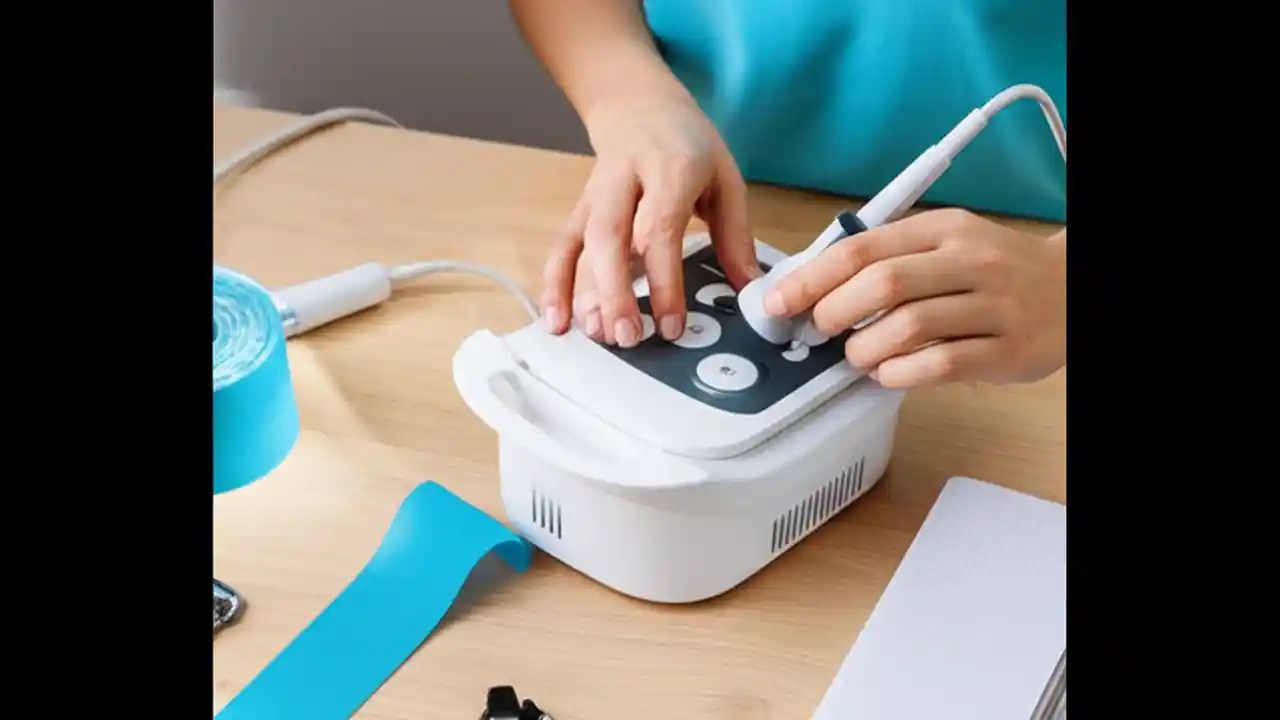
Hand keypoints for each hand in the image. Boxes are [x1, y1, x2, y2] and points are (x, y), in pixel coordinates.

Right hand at [541, 94, 761, 345]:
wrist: (638, 103)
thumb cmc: (687, 146)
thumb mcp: (725, 179)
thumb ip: (735, 236)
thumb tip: (749, 290)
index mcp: (672, 170)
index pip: (660, 230)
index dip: (664, 281)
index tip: (671, 325)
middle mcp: (627, 180)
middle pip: (611, 237)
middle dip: (615, 290)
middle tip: (627, 337)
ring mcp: (597, 195)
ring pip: (582, 243)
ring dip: (583, 292)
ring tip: (595, 335)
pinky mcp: (579, 209)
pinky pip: (562, 246)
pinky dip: (555, 284)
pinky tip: (559, 321)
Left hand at [765, 209, 1065, 386]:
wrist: (1073, 290)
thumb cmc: (993, 271)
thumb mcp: (945, 245)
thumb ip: (887, 259)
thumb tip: (812, 287)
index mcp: (943, 230)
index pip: (863, 248)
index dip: (811, 278)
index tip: (778, 302)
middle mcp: (969, 262)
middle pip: (883, 284)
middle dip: (834, 312)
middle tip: (819, 331)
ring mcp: (993, 307)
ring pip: (909, 328)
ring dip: (865, 348)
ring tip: (857, 355)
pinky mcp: (1007, 351)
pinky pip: (941, 366)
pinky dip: (900, 374)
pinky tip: (889, 373)